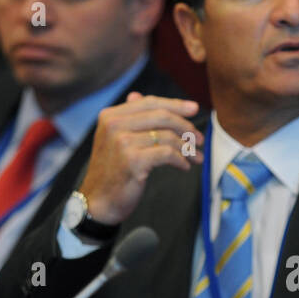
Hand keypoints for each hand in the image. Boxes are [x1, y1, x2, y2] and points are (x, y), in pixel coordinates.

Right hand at [78, 92, 202, 224]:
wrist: (99, 202)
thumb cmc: (112, 171)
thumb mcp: (115, 139)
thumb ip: (128, 118)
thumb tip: (138, 95)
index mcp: (110, 116)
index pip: (149, 103)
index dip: (175, 105)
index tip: (194, 109)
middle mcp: (114, 125)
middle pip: (162, 116)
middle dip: (186, 127)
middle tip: (199, 139)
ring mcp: (122, 143)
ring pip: (167, 136)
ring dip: (187, 148)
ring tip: (196, 157)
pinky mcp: (133, 161)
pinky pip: (167, 154)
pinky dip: (181, 160)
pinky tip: (184, 166)